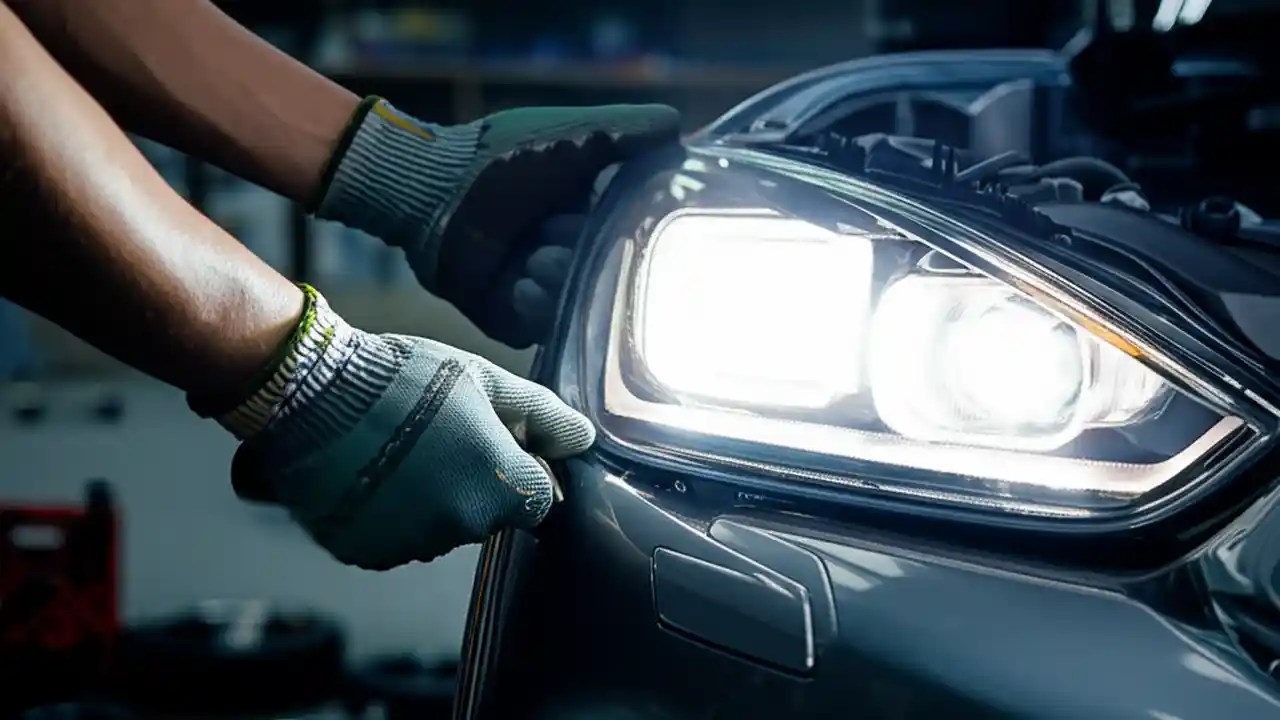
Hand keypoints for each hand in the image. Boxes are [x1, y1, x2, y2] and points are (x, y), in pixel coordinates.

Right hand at [230, 331, 594, 569]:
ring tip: (397, 453)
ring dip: (428, 502)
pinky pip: (393, 541)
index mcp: (503, 486)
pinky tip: (370, 475)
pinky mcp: (367, 554)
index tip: (490, 443)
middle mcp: (463, 527)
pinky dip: (388, 516)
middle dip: (472, 483)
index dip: (518, 469)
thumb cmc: (406, 378)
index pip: (537, 499)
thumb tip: (584, 438)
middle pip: (487, 516)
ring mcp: (412, 545)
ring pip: (439, 530)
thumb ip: (542, 414)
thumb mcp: (484, 380)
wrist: (314, 393)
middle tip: (436, 438)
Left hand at [316, 100, 679, 346]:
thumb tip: (680, 127)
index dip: (621, 238)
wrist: (433, 187)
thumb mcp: (577, 134)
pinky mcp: (508, 315)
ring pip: (575, 309)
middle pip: (603, 281)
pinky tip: (517, 283)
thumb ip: (629, 132)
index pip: (630, 247)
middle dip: (580, 259)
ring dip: (557, 283)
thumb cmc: (505, 156)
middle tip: (550, 235)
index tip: (601, 223)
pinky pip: (538, 331)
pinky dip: (532, 308)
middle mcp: (570, 256)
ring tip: (531, 259)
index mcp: (591, 219)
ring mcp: (539, 289)